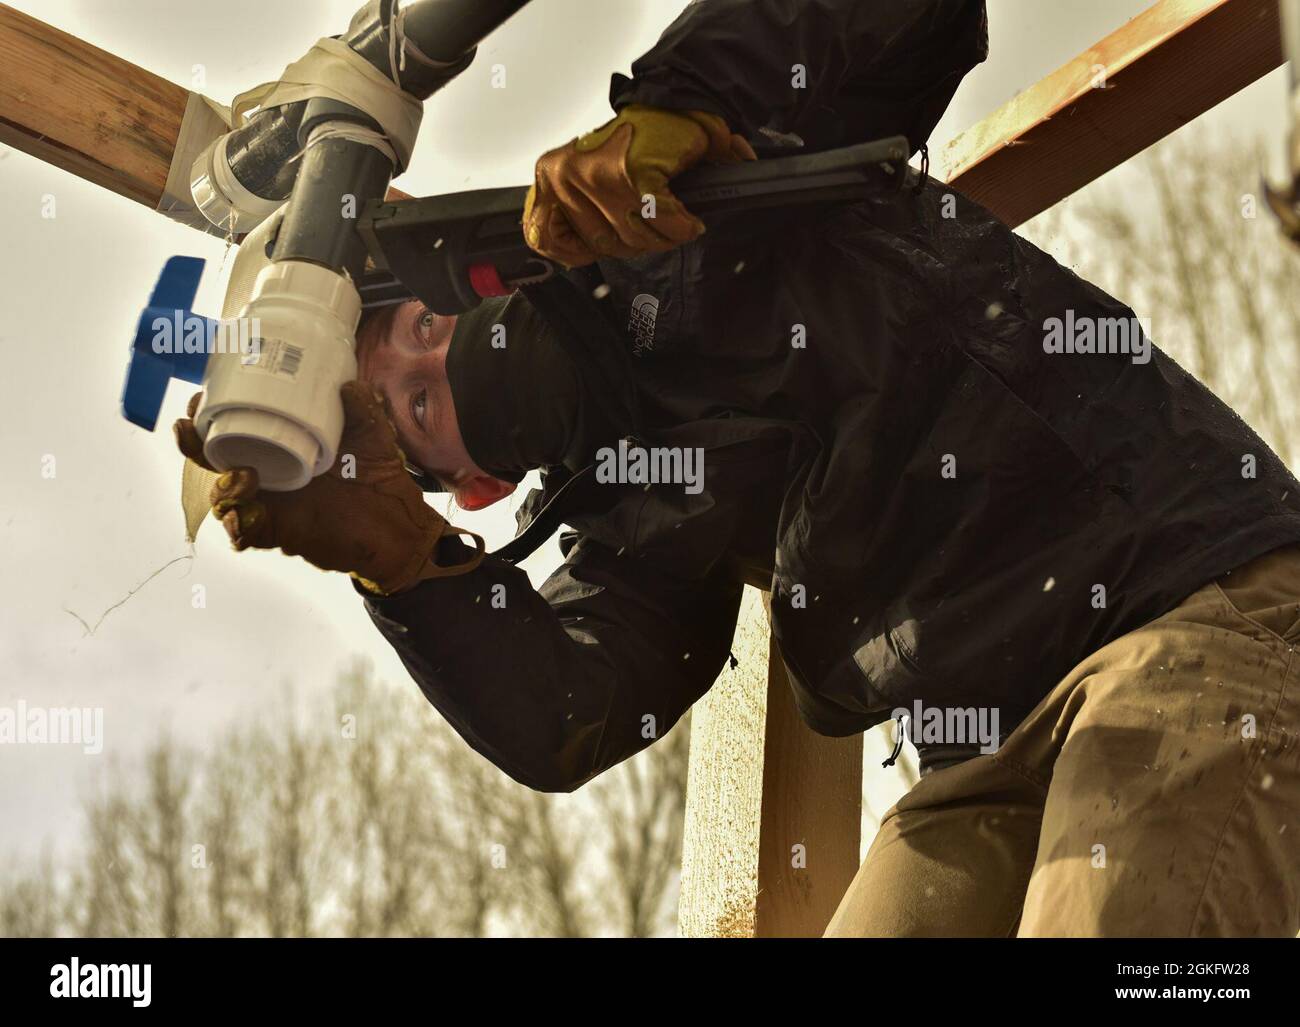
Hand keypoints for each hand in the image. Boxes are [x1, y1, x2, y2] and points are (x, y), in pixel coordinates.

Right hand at [173, 382, 483, 593]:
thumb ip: (363, 409)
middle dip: (193, 441)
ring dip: (222, 485)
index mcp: (280, 443)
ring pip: (224, 496)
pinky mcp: (279, 532)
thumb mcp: (372, 435)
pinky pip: (245, 534)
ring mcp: (270, 504)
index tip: (202, 395)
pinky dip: (237, 527)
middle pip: (214, 457)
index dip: (211, 412)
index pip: (235, 425)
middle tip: (190, 425)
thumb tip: (350, 384)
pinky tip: (240, 519)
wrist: (399, 525)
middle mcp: (267, 472)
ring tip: (242, 475)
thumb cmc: (378, 476)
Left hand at [522, 103, 755, 267]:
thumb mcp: (584, 181)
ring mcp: (600, 173)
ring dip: (661, 237)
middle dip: (634, 243)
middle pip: (601, 243)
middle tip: (652, 228)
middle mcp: (567, 174)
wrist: (671, 107)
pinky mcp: (636, 172)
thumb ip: (571, 216)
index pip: (544, 240)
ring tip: (671, 225)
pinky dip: (680, 226)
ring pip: (632, 237)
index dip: (580, 251)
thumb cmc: (632, 147)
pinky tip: (688, 223)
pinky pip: (660, 221)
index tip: (605, 242)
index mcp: (549, 176)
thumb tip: (569, 256)